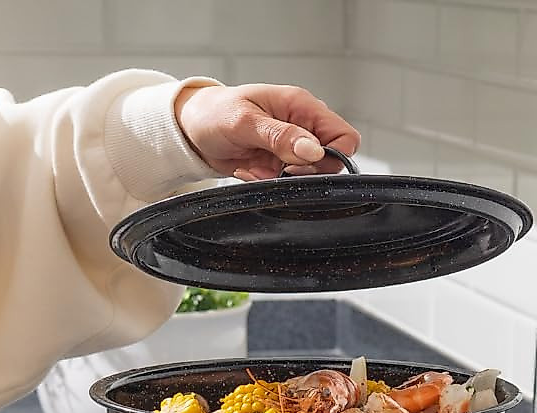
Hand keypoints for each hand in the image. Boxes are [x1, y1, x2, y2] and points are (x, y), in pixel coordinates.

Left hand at [174, 83, 359, 180]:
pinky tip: (251, 170)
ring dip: (283, 179)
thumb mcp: (245, 122)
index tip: (302, 164)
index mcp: (301, 106)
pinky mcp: (282, 163)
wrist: (192, 129)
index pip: (344, 136)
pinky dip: (270, 183)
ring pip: (310, 176)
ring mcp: (293, 147)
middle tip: (277, 168)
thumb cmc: (214, 113)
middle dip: (304, 172)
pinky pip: (289, 183)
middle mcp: (302, 126)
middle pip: (331, 161)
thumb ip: (281, 135)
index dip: (332, 156)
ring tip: (256, 167)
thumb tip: (314, 150)